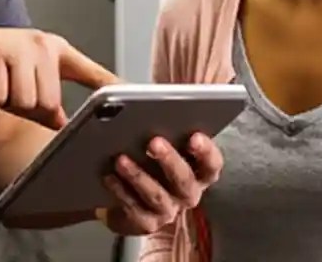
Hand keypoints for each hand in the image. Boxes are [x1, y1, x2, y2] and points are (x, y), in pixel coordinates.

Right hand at [0, 28, 119, 129]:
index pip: (91, 71)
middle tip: (7, 89)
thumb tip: (63, 123)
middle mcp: (40, 43)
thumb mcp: (19, 84)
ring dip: (6, 102)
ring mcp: (17, 46)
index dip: (112, 87)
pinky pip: (1, 98)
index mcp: (52, 49)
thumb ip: (45, 102)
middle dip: (26, 107)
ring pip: (27, 101)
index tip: (137, 100)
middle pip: (50, 101)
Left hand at [97, 132, 222, 235]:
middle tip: (154, 142)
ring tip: (121, 159)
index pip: (211, 164)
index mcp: (198, 173)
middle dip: (170, 160)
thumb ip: (160, 126)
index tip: (195, 136)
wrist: (127, 199)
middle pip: (184, 180)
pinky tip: (110, 177)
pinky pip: (134, 209)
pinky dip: (121, 191)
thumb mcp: (160, 145)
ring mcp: (168, 211)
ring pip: (157, 196)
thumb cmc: (148, 163)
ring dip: (139, 176)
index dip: (206, 152)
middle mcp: (187, 194)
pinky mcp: (147, 223)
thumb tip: (143, 99)